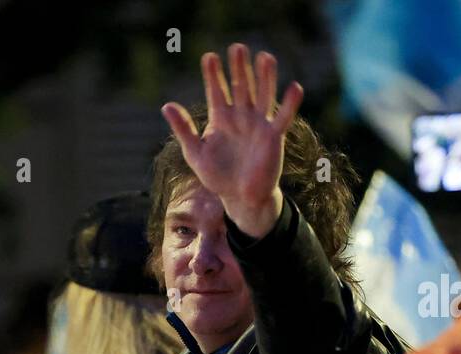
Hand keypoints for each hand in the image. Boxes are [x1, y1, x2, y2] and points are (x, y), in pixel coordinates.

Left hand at [161, 44, 302, 237]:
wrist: (240, 198)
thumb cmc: (217, 176)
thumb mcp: (195, 153)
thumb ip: (183, 129)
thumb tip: (166, 105)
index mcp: (221, 119)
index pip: (216, 91)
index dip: (213, 75)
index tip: (208, 57)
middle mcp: (241, 117)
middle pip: (240, 87)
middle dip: (238, 69)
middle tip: (237, 48)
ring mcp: (258, 125)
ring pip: (262, 95)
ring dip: (264, 77)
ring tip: (265, 56)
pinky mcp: (273, 137)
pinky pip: (282, 118)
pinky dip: (290, 104)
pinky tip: (294, 87)